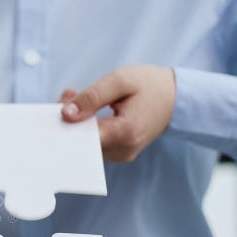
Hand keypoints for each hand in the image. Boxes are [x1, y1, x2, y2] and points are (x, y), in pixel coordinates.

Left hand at [59, 64, 175, 161]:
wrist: (177, 99)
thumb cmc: (150, 85)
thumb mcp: (120, 81)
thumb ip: (92, 97)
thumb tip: (66, 115)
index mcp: (124, 133)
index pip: (81, 137)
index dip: (66, 122)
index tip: (60, 104)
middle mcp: (122, 151)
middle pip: (80, 142)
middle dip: (68, 120)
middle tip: (69, 95)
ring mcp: (120, 155)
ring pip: (84, 144)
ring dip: (75, 122)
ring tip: (78, 98)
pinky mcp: (118, 153)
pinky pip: (93, 143)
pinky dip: (85, 127)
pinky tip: (85, 109)